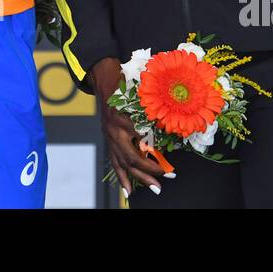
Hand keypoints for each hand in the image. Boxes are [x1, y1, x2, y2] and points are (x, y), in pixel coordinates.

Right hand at [90, 57, 165, 196]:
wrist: (104, 81)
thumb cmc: (125, 85)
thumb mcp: (140, 96)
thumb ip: (150, 113)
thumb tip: (167, 131)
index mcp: (121, 120)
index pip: (138, 147)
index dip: (152, 160)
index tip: (166, 167)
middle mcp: (113, 132)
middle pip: (130, 158)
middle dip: (147, 172)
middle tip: (163, 181)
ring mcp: (108, 137)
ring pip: (122, 162)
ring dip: (136, 178)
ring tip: (148, 190)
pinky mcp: (108, 139)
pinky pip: (114, 161)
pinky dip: (121, 176)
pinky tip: (127, 191)